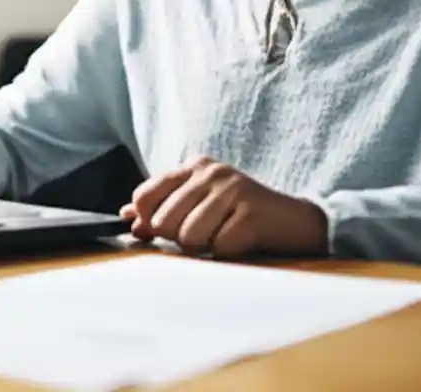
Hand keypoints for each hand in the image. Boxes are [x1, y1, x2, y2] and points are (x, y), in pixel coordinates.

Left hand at [118, 156, 326, 257]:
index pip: (144, 196)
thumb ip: (163, 207)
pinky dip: (228, 253)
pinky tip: (242, 240)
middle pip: (163, 222)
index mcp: (194, 166)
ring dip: (205, 247)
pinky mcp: (251, 213)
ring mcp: (233, 189)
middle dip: (179, 239)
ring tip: (224, 235)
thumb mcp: (200, 204)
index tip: (163, 231)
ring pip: (189, 237)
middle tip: (205, 234)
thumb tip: (126, 217)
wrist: (294, 221)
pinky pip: (218, 248)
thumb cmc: (241, 215)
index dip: (147, 222)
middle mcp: (211, 172)